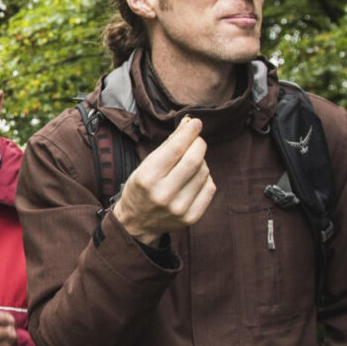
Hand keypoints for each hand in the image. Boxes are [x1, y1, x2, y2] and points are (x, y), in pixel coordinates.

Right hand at [111, 117, 216, 243]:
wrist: (136, 223)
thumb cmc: (141, 188)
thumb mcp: (146, 164)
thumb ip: (169, 144)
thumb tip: (190, 123)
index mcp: (147, 178)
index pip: (176, 149)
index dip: (189, 133)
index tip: (196, 123)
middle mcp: (163, 194)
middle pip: (194, 160)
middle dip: (199, 144)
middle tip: (197, 140)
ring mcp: (178, 208)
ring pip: (204, 173)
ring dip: (201, 162)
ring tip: (190, 165)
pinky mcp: (191, 217)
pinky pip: (210, 188)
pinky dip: (205, 178)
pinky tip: (194, 179)